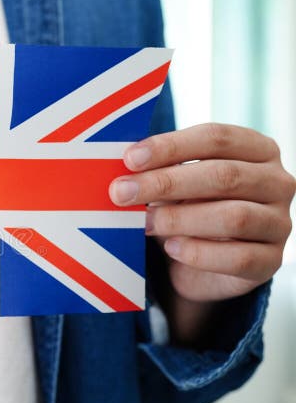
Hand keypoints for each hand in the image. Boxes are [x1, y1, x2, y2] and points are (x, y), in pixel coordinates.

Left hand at [109, 124, 294, 339]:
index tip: (129, 159)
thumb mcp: (178, 184)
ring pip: (234, 216)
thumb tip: (123, 172)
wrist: (206, 265)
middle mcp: (276, 182)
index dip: (170, 146)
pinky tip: (172, 248)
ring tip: (144, 224)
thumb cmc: (191, 209)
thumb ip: (160, 171)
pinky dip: (201, 254)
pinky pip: (240, 258)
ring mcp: (279, 222)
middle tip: (122, 193)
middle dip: (166, 183)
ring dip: (180, 219)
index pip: (217, 137)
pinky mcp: (271, 261)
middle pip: (224, 175)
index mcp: (257, 150)